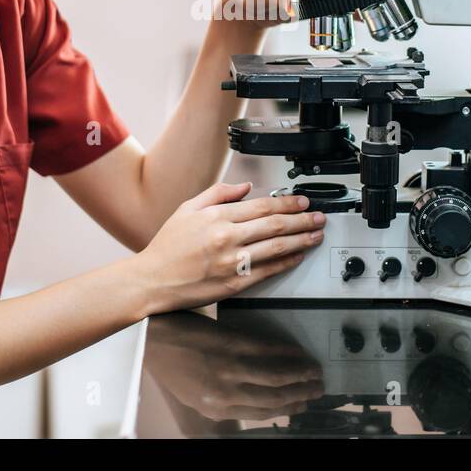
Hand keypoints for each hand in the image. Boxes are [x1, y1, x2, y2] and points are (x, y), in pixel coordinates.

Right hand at [134, 181, 325, 313]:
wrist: (152, 281)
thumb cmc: (167, 247)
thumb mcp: (187, 209)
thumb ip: (218, 193)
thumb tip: (246, 187)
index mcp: (217, 217)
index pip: (262, 206)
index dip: (287, 203)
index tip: (301, 202)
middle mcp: (227, 238)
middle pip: (275, 225)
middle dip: (302, 220)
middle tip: (318, 216)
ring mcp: (232, 262)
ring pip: (276, 247)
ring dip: (301, 240)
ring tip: (315, 234)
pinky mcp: (234, 284)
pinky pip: (268, 271)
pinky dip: (286, 262)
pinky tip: (297, 256)